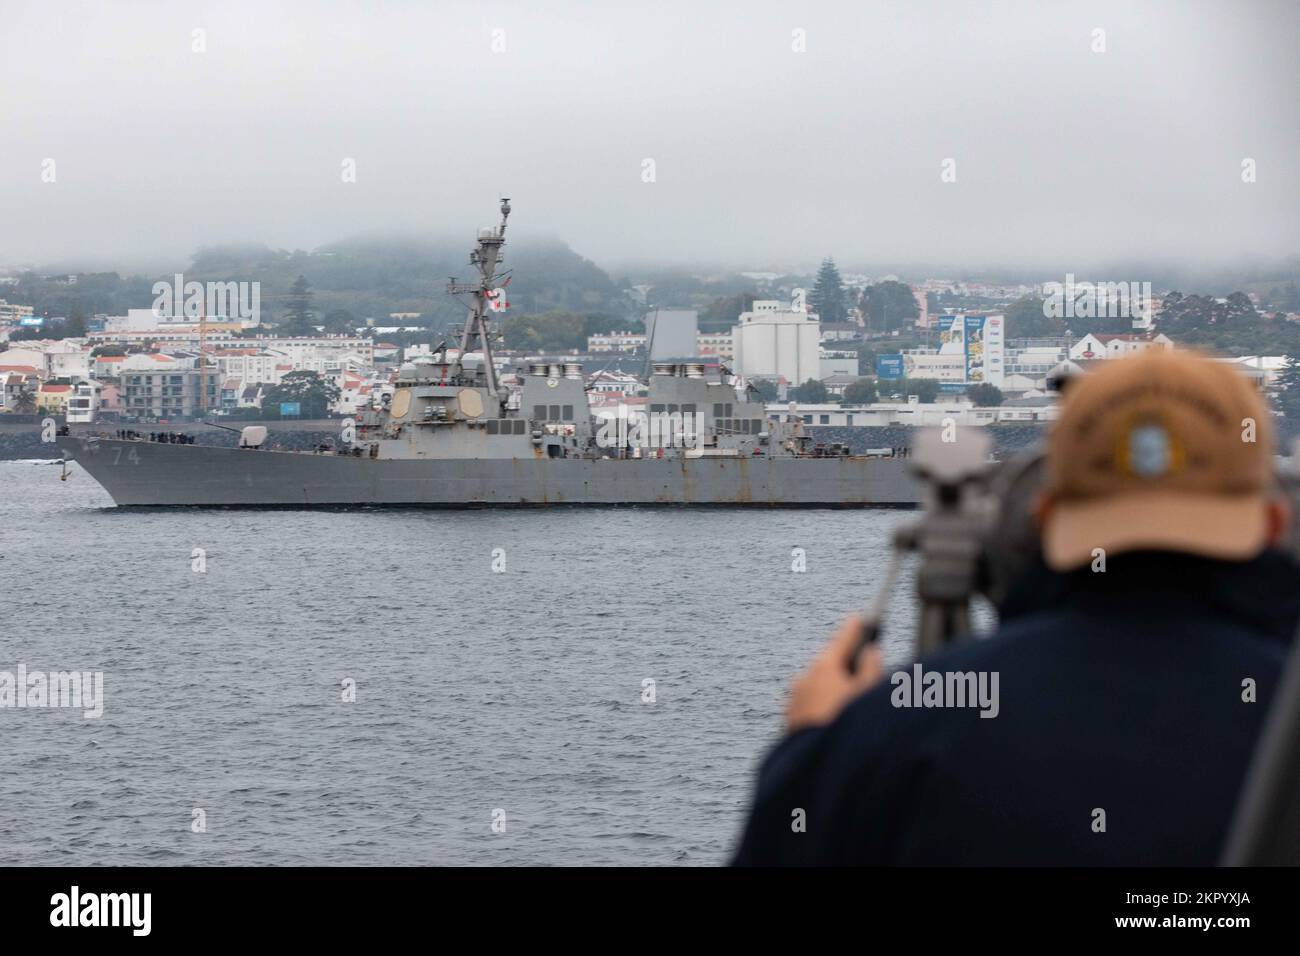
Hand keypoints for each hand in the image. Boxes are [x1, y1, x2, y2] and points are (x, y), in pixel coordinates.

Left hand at [785, 616, 884, 731]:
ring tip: (854, 707)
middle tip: (866, 672)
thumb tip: (871, 653)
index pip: (843, 639)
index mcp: (825, 667)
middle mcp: (805, 678)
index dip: (855, 628)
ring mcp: (794, 699)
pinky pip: (810, 703)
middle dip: (847, 666)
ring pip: (819, 685)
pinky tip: (836, 720)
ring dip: (835, 688)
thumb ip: (873, 670)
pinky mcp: (790, 719)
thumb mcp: (868, 697)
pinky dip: (823, 704)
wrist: (816, 769)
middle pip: (830, 663)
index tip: (860, 617)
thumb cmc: (846, 729)